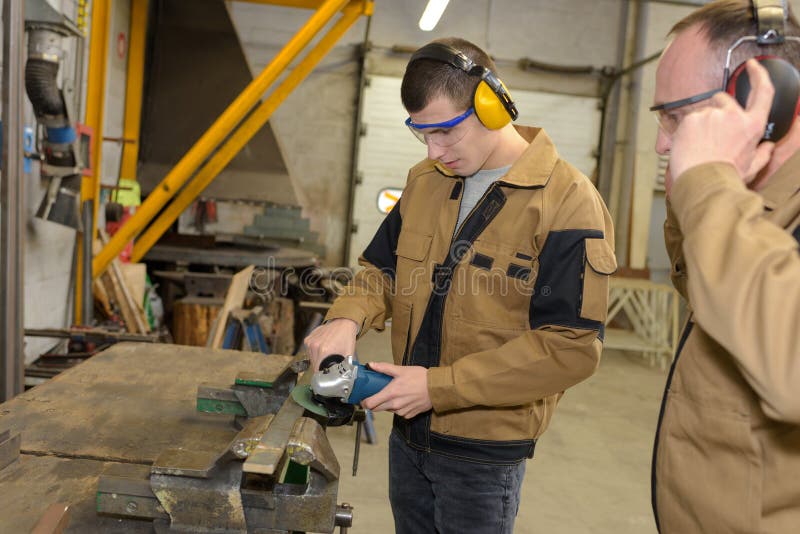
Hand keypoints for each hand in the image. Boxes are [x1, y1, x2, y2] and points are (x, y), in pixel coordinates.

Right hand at [304, 318, 357, 370]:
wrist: (343, 323)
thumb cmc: (346, 337)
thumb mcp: (348, 355)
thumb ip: (344, 368)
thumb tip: (343, 378)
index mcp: (324, 351)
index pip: (317, 371)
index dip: (323, 375)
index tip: (327, 375)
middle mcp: (315, 346)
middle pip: (314, 365)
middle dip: (321, 367)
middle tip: (329, 364)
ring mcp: (310, 342)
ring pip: (311, 359)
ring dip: (317, 360)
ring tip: (327, 354)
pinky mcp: (308, 339)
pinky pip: (309, 351)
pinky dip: (315, 352)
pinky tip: (323, 348)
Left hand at [361, 362, 431, 418]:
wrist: (437, 388)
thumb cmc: (420, 377)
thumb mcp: (401, 370)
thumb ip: (384, 368)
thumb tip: (371, 365)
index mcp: (391, 393)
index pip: (370, 404)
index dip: (364, 402)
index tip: (364, 398)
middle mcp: (395, 405)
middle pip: (377, 409)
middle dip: (375, 403)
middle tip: (377, 394)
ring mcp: (402, 412)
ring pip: (388, 411)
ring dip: (388, 405)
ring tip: (395, 394)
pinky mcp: (409, 415)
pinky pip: (399, 413)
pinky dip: (398, 408)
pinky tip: (404, 399)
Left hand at [669, 59, 775, 187]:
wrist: (702, 182)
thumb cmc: (726, 177)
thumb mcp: (752, 167)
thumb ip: (762, 154)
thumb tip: (768, 146)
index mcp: (752, 125)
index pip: (763, 92)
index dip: (759, 75)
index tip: (753, 66)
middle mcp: (733, 115)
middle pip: (723, 99)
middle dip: (716, 110)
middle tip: (709, 134)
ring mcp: (711, 115)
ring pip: (703, 112)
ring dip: (700, 124)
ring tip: (698, 146)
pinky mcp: (692, 119)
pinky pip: (687, 120)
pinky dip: (686, 130)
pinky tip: (688, 146)